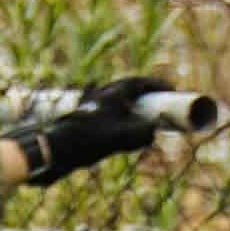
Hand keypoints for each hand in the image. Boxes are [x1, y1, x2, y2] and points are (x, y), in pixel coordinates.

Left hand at [10, 74, 173, 185]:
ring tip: (146, 116)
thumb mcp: (123, 137)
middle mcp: (104, 94)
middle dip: (148, 94)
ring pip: (119, 100)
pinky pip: (111, 113)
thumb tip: (152, 131)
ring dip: (134, 106)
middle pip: (131, 89)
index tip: (172, 90)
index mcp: (114, 92)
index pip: (142, 83)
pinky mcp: (87, 118)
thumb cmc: (89, 139)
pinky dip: (122, 117)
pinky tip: (124, 130)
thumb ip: (143, 132)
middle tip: (162, 102)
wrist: (57, 147)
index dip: (159, 85)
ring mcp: (94, 105)